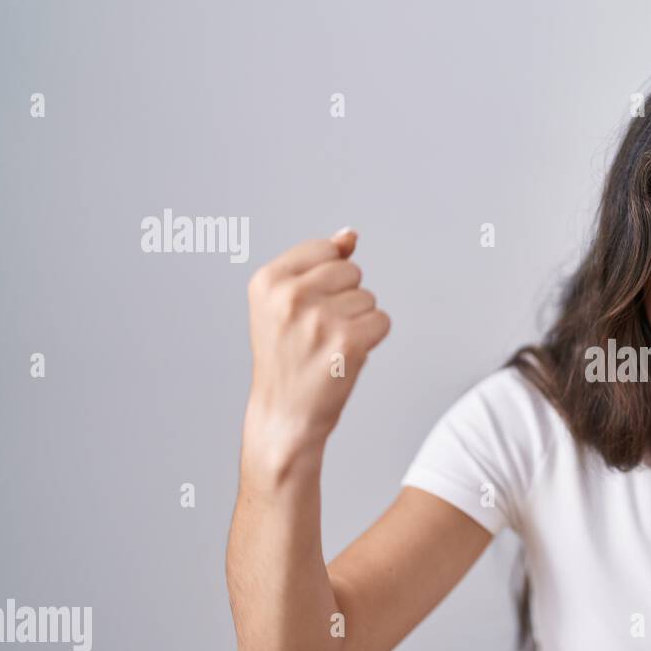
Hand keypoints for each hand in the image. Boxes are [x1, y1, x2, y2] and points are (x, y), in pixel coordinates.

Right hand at [243, 229, 390, 461]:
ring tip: (329, 347)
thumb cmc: (287, 357)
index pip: (326, 250)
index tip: (306, 310)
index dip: (327, 281)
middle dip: (345, 299)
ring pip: (369, 298)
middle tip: (318, 333)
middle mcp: (289, 296)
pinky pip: (382, 321)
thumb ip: (318, 264)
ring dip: (358, 322)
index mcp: (268, 280)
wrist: (284, 415)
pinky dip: (372, 339)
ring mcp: (319, 319)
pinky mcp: (347, 342)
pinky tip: (346, 357)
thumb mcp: (285, 304)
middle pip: (351, 271)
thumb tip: (349, 234)